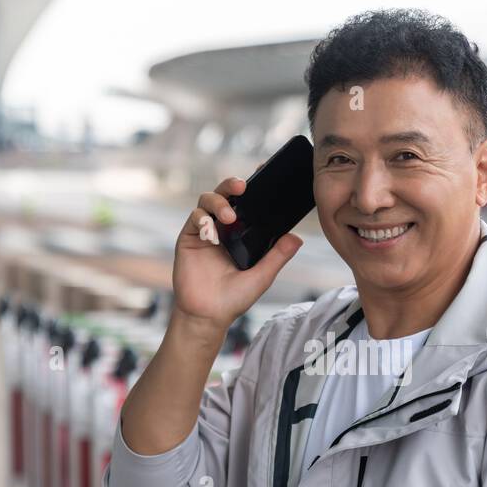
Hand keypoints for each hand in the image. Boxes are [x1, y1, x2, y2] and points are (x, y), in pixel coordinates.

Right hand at [172, 174, 302, 328]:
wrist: (208, 315)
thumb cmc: (235, 298)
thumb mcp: (262, 276)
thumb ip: (278, 256)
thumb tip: (298, 237)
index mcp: (242, 232)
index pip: (248, 203)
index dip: (254, 185)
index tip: (264, 170)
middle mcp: (223, 228)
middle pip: (226, 193)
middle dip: (232, 184)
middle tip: (243, 186)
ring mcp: (205, 231)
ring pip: (207, 200)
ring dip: (218, 202)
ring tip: (229, 217)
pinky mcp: (189, 238)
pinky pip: (194, 218)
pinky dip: (202, 219)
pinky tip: (212, 233)